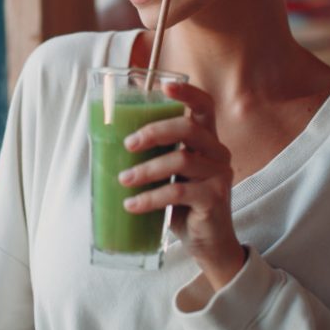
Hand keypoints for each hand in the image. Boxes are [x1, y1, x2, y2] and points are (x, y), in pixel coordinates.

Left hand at [119, 82, 245, 289]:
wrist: (208, 243)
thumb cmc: (184, 204)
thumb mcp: (171, 174)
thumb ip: (157, 155)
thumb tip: (111, 141)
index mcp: (207, 140)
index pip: (205, 106)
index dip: (187, 93)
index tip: (163, 86)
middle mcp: (218, 152)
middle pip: (188, 128)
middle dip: (154, 131)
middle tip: (127, 144)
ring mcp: (219, 175)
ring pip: (180, 161)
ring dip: (146, 170)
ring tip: (122, 180)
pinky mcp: (215, 198)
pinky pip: (178, 192)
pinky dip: (150, 198)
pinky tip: (132, 205)